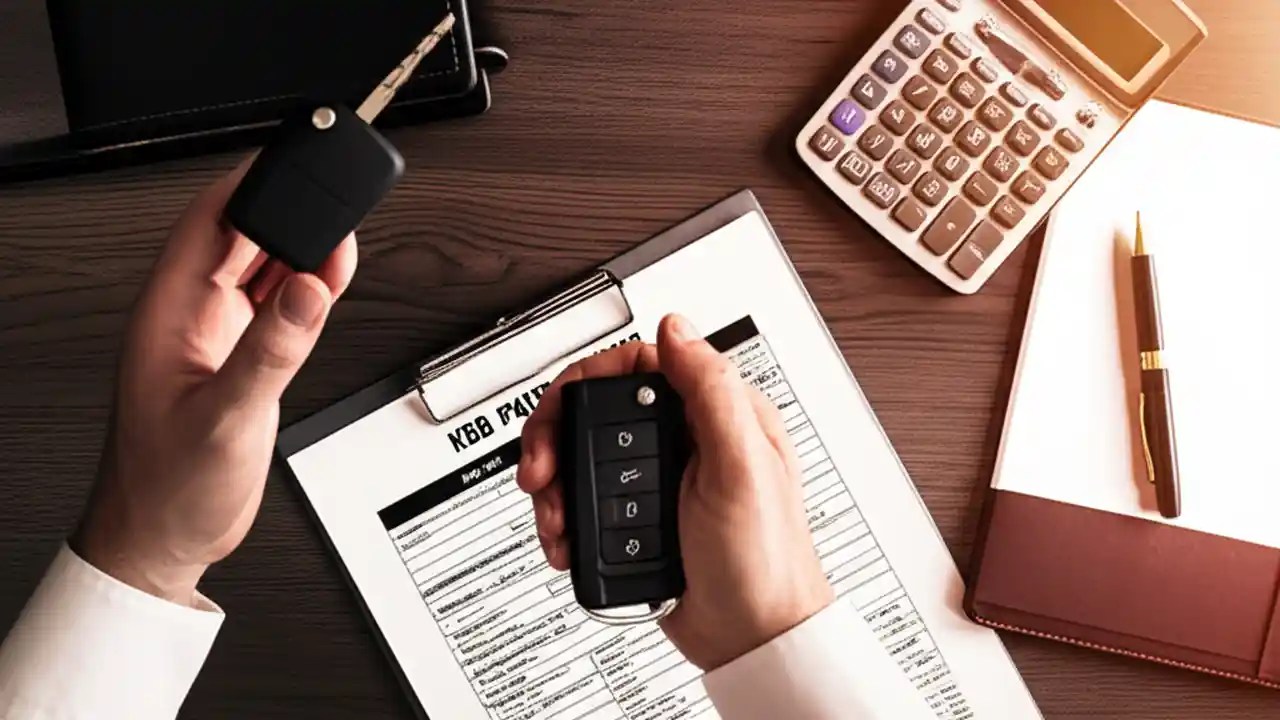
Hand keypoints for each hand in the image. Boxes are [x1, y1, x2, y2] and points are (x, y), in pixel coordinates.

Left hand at [72, 164, 356, 605]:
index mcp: (168, 316)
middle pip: (241, 238)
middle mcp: (190, 319)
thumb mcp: (225, 418)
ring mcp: (215, 338)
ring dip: (300, 251)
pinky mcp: (241, 361)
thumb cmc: (166, 490)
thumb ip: (270, 351)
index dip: (246, 185)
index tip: (288, 161)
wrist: (163, 542)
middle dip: (286, 213)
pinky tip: (327, 281)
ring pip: (262, 270)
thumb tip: (306, 289)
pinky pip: (276, 308)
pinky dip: (305, 291)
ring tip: (341, 239)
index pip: (206, 224)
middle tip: (333, 199)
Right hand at [518, 314, 833, 670]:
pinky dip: (565, 517)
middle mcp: (686, 440)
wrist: (752, 641)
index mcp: (718, 415)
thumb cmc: (767, 562)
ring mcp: (659, 481)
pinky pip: (585, 502)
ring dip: (556, 483)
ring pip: (583, 456)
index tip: (564, 410)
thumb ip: (711, 392)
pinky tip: (567, 538)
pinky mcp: (638, 519)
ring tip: (556, 517)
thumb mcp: (743, 468)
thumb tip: (678, 328)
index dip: (591, 380)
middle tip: (542, 472)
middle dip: (557, 437)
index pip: (640, 365)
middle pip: (598, 410)